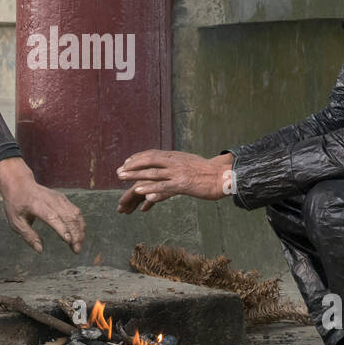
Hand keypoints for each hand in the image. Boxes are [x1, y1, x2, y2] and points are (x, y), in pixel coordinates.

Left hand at [0, 157, 85, 253]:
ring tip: (79, 244)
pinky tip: (79, 234)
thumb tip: (40, 249)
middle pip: (67, 216)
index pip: (52, 217)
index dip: (62, 229)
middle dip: (75, 233)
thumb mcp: (15, 221)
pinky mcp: (63, 199)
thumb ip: (28, 235)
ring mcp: (59, 198)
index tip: (69, 241)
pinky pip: (76, 211)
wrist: (19, 183)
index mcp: (36, 205)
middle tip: (76, 249)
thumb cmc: (16, 203)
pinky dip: (80, 223)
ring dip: (80, 230)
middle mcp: (50, 200)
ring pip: (75, 214)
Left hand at [115, 150, 234, 212]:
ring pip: (152, 172)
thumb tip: (172, 165)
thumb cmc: (210, 172)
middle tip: (119, 171)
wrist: (224, 176)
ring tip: (122, 177)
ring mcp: (178, 172)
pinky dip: (149, 187)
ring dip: (135, 175)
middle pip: (149, 160)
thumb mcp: (192, 164)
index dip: (139, 157)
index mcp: (177, 156)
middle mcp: (175, 162)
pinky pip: (162, 185)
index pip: (153, 153)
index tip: (127, 161)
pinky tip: (139, 191)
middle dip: (132, 165)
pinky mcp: (183, 184)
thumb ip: (180, 164)